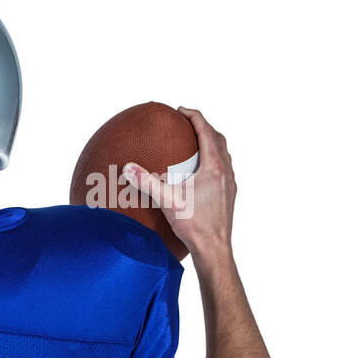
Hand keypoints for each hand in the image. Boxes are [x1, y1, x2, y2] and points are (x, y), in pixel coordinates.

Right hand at [122, 107, 235, 262]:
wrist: (214, 247)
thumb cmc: (194, 225)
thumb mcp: (166, 200)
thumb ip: (146, 182)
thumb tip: (127, 167)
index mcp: (214, 167)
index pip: (206, 131)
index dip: (194, 116)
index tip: (181, 110)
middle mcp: (226, 171)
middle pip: (218, 139)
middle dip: (203, 126)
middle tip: (187, 122)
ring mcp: (230, 183)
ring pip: (223, 154)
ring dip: (211, 143)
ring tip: (195, 143)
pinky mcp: (229, 194)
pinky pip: (223, 168)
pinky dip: (212, 160)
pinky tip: (199, 171)